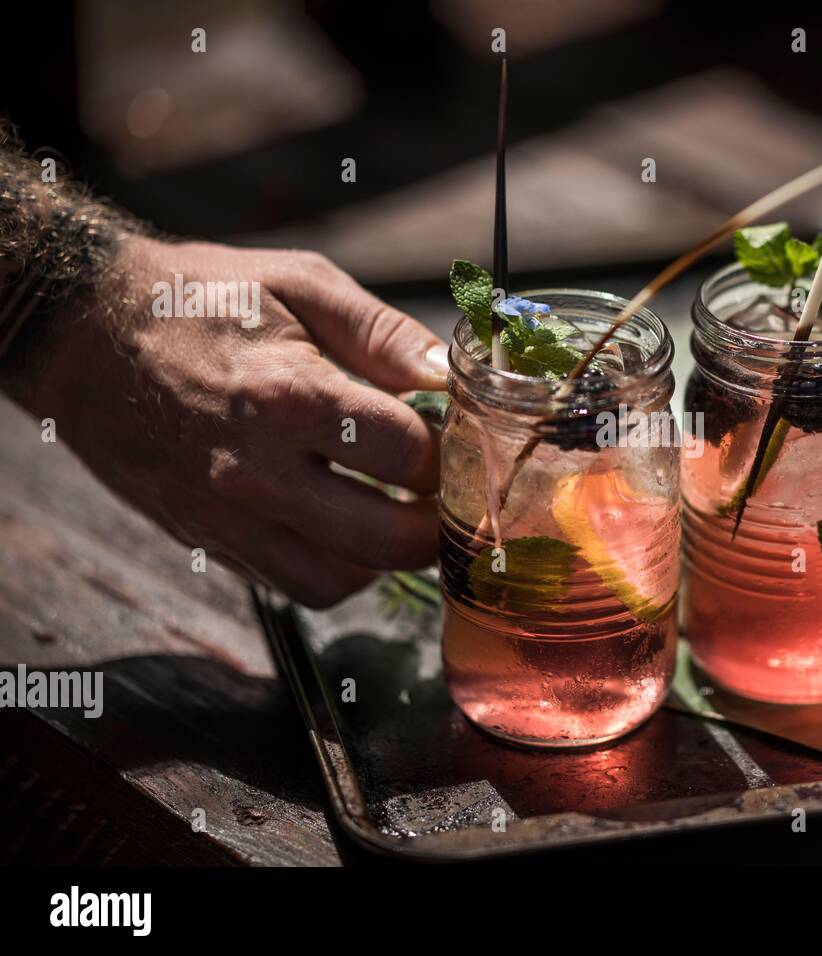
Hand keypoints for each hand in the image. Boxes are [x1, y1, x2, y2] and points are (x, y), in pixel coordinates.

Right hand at [25, 236, 446, 606]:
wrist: (83, 330)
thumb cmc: (197, 298)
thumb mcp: (298, 284)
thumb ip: (383, 332)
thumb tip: (448, 372)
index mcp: (288, 396)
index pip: (410, 456)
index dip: (450, 451)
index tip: (457, 438)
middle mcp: (256, 470)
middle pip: (387, 539)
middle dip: (436, 522)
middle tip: (448, 494)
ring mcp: (227, 514)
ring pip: (342, 579)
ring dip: (387, 556)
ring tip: (399, 511)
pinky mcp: (208, 538)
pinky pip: (294, 585)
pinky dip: (337, 568)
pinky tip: (346, 524)